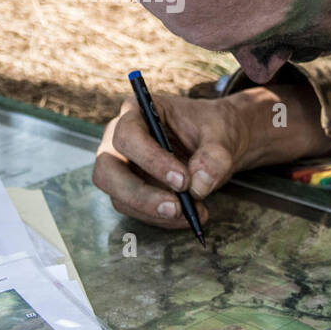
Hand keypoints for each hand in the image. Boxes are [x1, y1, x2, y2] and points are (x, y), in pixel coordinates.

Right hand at [93, 92, 250, 229]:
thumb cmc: (212, 129)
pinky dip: (160, 218)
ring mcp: (121, 166)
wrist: (216, 142)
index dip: (151, 159)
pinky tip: (189, 216)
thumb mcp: (222, 135)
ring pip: (119, 196)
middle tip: (176, 208)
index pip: (128, 134)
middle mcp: (119, 138)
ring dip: (154, 212)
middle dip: (140, 194)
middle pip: (108, 169)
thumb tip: (198, 185)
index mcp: (137, 110)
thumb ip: (214, 156)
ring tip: (193, 213)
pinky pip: (134, 210)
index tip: (183, 180)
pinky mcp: (128, 189)